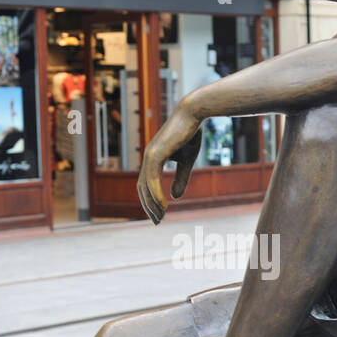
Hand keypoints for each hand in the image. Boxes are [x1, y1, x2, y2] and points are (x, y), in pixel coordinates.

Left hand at [137, 103, 202, 223]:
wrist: (194, 114)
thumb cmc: (191, 134)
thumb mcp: (187, 161)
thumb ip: (180, 178)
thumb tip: (174, 198)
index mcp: (154, 158)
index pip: (146, 184)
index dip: (151, 200)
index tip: (159, 214)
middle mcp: (149, 157)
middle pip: (142, 188)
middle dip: (148, 206)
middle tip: (157, 221)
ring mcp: (150, 155)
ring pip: (145, 186)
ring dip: (152, 204)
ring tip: (160, 217)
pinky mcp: (156, 154)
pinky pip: (152, 180)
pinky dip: (156, 195)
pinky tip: (164, 206)